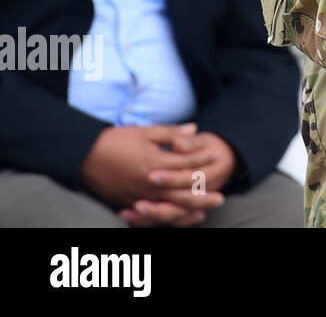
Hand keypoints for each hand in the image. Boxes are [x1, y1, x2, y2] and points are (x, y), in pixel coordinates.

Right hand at [80, 123, 234, 225]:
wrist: (83, 155)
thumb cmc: (114, 140)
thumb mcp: (144, 132)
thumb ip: (170, 133)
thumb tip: (194, 129)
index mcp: (154, 163)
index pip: (186, 164)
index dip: (204, 160)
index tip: (217, 156)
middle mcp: (148, 183)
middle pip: (182, 193)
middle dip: (204, 195)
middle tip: (222, 197)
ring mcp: (138, 195)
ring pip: (168, 208)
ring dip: (188, 211)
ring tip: (204, 211)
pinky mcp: (128, 202)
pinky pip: (151, 215)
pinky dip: (166, 217)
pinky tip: (177, 217)